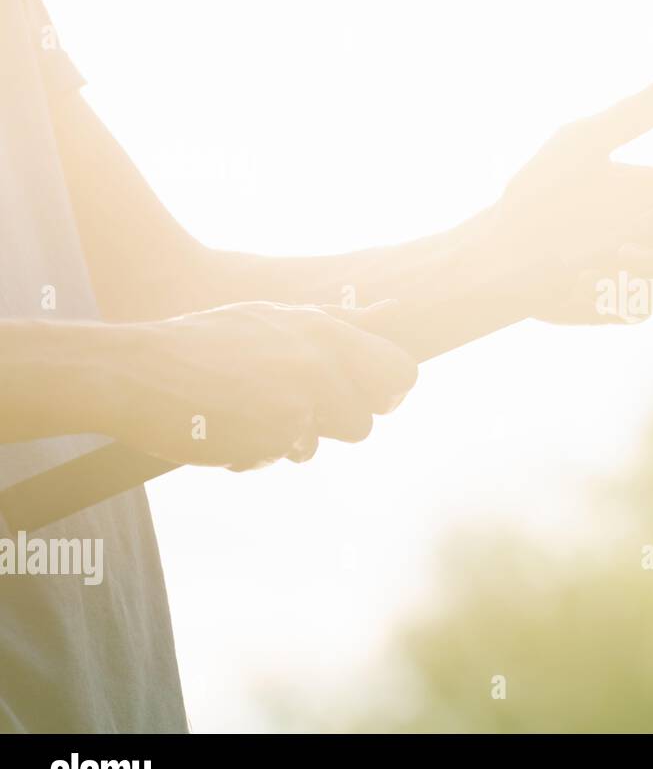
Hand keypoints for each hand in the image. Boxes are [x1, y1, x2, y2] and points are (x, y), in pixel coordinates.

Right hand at [88, 301, 417, 469]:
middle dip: (336, 424)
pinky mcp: (270, 437)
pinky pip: (279, 458)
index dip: (389, 391)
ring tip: (247, 411)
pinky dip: (253, 451)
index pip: (402, 372)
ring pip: (322, 446)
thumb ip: (343, 321)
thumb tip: (396, 310)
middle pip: (366, 422)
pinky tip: (223, 427)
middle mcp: (318, 365)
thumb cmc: (209, 341)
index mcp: (324, 331)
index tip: (364, 396)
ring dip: (291, 440)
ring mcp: (296, 403)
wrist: (135, 371)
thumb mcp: (279, 317)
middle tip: (290, 405)